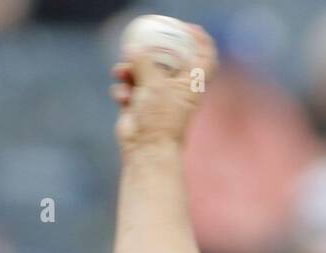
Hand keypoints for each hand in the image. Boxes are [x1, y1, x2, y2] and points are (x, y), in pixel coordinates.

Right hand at [109, 21, 216, 153]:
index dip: (200, 41)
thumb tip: (132, 49)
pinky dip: (123, 91)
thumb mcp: (153, 83)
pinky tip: (122, 99)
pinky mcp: (139, 108)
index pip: (204, 58)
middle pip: (166, 61)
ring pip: (142, 73)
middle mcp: (175, 90)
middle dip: (150, 52)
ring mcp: (157, 99)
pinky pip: (128, 89)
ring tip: (122, 73)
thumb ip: (143, 62)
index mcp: (190, 84)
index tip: (188, 29)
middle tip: (139, 44)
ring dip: (129, 70)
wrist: (146, 150)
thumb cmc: (159, 119)